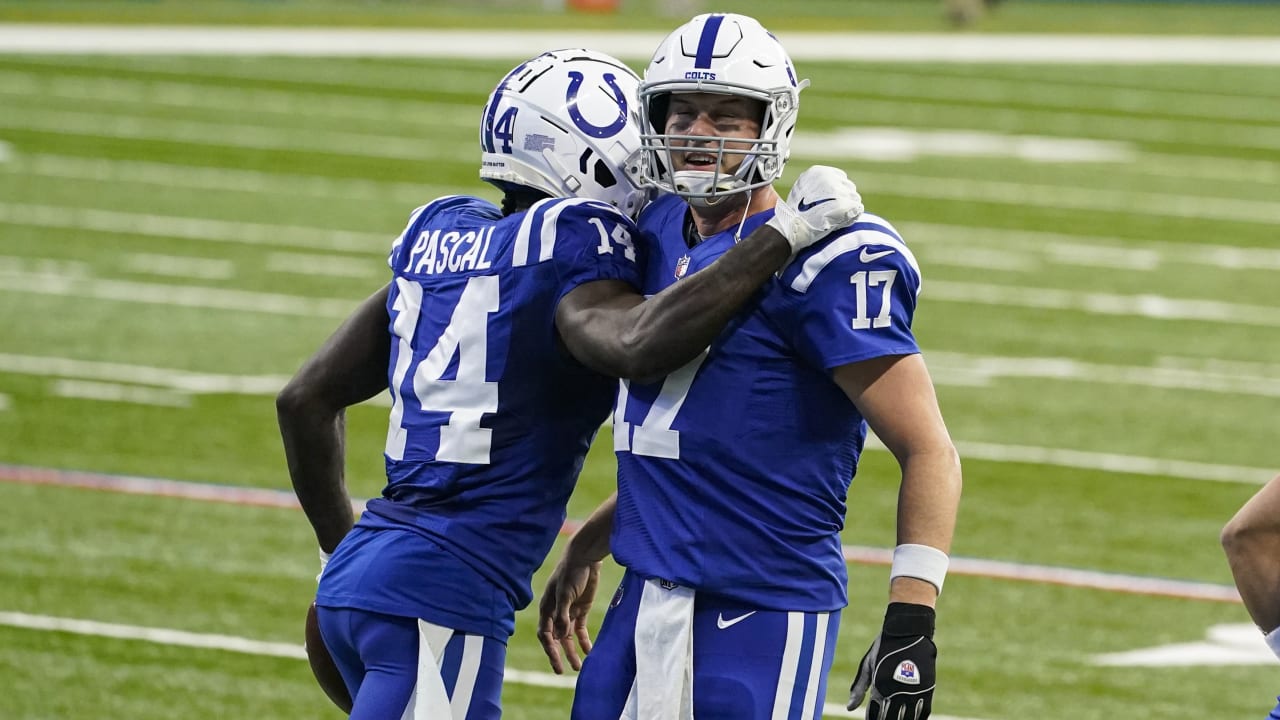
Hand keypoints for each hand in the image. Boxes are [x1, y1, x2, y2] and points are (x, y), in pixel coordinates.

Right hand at [537, 556, 601, 673]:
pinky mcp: (581, 609)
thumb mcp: (565, 593)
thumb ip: (563, 615)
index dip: (549, 648)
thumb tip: (561, 637)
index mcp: (546, 608)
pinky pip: (580, 630)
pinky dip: (584, 641)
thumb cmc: (571, 572)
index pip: (545, 634)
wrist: (585, 557)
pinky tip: (589, 652)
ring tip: (578, 667)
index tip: (556, 660)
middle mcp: (555, 612)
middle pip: (555, 639)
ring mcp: (568, 612)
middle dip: (558, 655)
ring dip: (572, 651)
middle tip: (561, 671)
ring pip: (568, 637)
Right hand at [765, 165, 862, 254]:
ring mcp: (837, 191)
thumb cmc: (795, 214)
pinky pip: (857, 209)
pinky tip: (842, 223)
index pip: (840, 178)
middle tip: (833, 213)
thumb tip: (828, 189)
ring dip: (848, 209)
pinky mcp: (843, 204)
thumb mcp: (801, 190)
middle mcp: (829, 178)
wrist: (792, 228)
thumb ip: (816, 186)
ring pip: (854, 198)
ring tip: (835, 219)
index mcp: (818, 172)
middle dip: (844, 200)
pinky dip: (853, 217)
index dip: (838, 192)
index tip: (832, 202)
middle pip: (849, 187)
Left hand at [848, 602, 936, 719]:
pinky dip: (917, 717)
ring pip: (908, 719)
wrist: (908, 630)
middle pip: (890, 719)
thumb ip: (859, 688)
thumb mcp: (868, 665)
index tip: (871, 718)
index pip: (874, 716)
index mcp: (879, 686)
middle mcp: (897, 692)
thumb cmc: (884, 647)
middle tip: (883, 718)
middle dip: (885, 719)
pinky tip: (911, 717)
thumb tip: (849, 708)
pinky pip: (924, 712)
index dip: (872, 719)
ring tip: (897, 717)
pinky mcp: (927, 690)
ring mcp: (913, 692)